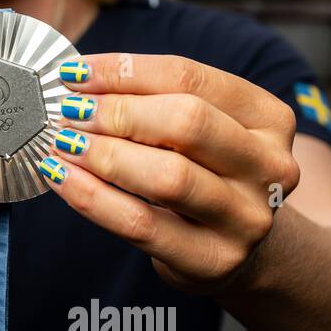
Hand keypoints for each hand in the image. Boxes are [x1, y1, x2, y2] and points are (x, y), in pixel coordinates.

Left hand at [39, 54, 300, 295]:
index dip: (124, 71)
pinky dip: (91, 197)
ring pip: (167, 177)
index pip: (190, 78)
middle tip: (70, 112)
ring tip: (63, 143)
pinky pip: (140, 224)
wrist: (237, 249)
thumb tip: (78, 80)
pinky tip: (61, 177)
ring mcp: (247, 218)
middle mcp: (269, 165)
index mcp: (268, 117)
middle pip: (186, 122)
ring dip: (103, 155)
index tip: (74, 72)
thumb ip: (152, 101)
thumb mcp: (198, 131)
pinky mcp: (213, 259)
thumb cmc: (204, 174)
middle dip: (116, 112)